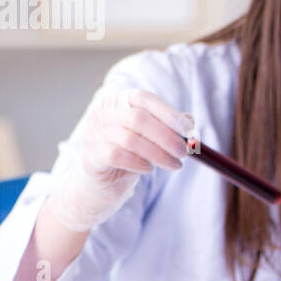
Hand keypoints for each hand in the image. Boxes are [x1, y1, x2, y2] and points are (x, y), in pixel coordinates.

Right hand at [48, 86, 193, 232]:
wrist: (101, 182)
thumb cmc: (129, 153)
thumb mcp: (149, 136)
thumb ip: (168, 126)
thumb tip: (189, 122)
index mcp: (116, 101)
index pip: (143, 98)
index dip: (168, 113)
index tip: (188, 130)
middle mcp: (102, 113)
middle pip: (139, 119)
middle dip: (167, 137)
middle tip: (184, 152)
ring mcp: (93, 134)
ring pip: (131, 140)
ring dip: (159, 154)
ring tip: (174, 165)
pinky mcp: (91, 156)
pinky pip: (118, 156)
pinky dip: (139, 163)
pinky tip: (148, 169)